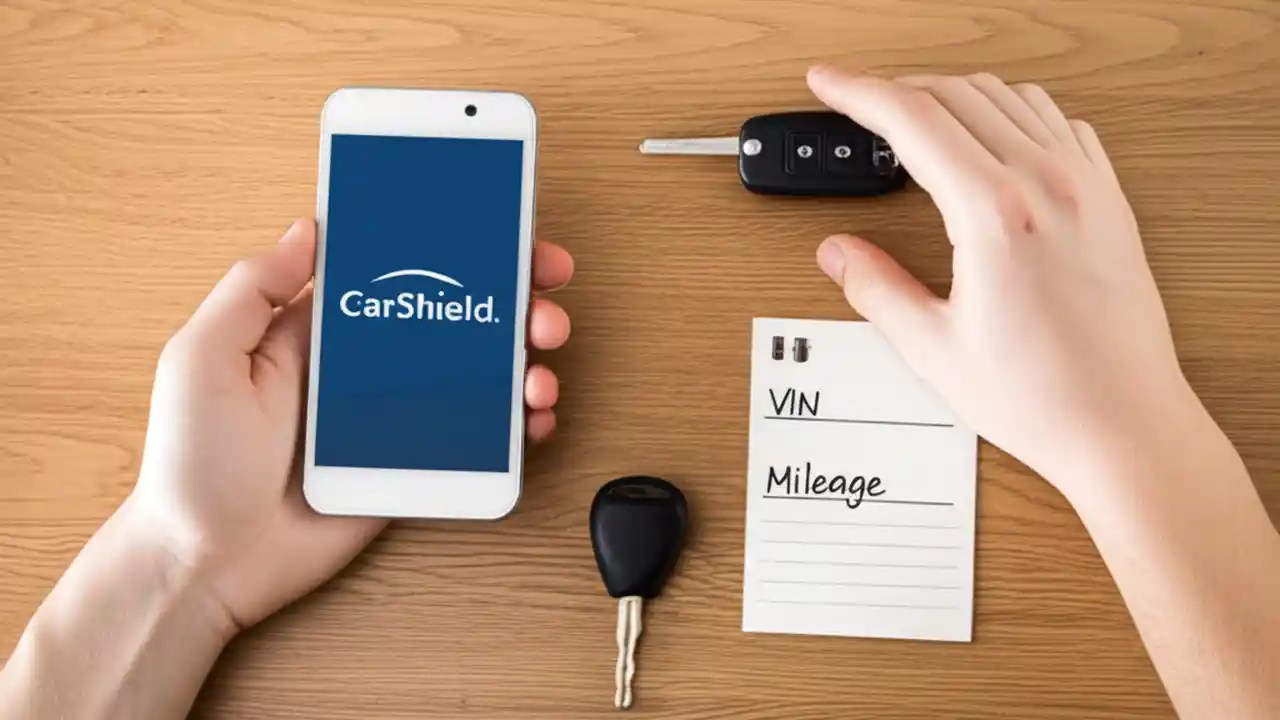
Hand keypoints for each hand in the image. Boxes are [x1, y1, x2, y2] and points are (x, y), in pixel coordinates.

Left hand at [129, 219, 574, 629]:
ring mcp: (398, 415)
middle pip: (459, 315)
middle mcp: (369, 365)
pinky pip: (480, 438)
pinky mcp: (416, 464)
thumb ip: (253, 288)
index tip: (505, 232)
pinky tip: (534, 418)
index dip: (456, 246)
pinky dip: (519, 424)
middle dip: (514, 299)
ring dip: (527, 360)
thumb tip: (309, 227)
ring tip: (541, 371)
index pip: (402, 269)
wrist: (210, 560)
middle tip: (545, 301)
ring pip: (481, 373)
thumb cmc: (193, 461)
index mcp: (324, 328)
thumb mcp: (202, 357)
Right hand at [807, 67, 1194, 495]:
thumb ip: (877, 289)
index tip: (827, 82)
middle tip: (857, 101)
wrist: (1127, 426)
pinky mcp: (1110, 202)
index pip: (912, 120)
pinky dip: (1013, 110)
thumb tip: (838, 252)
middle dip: (897, 87)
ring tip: (917, 114)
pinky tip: (996, 135)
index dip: (858, 92)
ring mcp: (1086, 187)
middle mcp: (1046, 185)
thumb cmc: (1045, 398)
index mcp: (994, 215)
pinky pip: (1059, 122)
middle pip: (958, 94)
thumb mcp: (934, 349)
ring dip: (954, 92)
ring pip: (1010, 96)